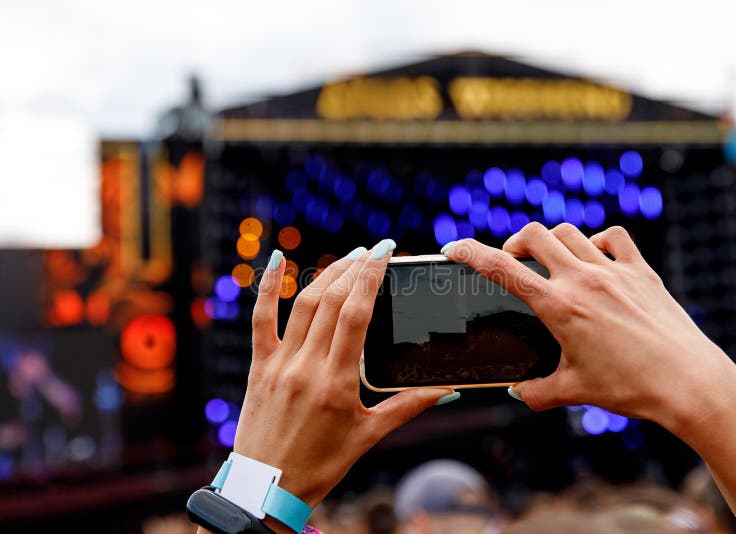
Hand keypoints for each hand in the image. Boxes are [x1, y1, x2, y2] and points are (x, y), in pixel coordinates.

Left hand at [233, 240, 456, 519]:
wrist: (267, 489)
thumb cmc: (321, 466)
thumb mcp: (368, 437)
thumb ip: (408, 407)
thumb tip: (446, 390)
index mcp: (336, 383)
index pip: (356, 316)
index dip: (371, 278)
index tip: (385, 252)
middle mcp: (306, 367)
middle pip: (332, 302)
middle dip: (355, 269)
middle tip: (374, 251)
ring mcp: (279, 364)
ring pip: (303, 304)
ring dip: (327, 274)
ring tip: (349, 257)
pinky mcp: (260, 366)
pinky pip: (260, 319)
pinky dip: (268, 287)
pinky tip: (278, 259)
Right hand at [442, 223, 735, 434]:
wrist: (692, 385)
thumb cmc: (632, 390)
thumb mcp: (576, 391)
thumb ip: (537, 391)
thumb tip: (517, 392)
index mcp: (559, 307)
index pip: (502, 268)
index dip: (470, 253)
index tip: (453, 248)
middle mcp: (584, 281)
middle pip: (534, 235)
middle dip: (514, 242)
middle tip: (512, 261)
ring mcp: (615, 272)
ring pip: (570, 232)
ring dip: (551, 241)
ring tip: (550, 262)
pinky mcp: (642, 273)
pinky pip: (614, 238)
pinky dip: (597, 241)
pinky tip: (595, 258)